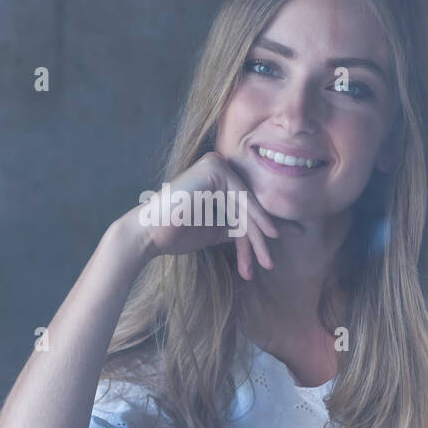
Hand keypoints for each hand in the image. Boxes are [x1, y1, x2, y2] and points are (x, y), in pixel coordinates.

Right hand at [125, 151, 302, 279]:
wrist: (149, 234)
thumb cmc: (177, 233)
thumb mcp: (216, 230)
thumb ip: (240, 227)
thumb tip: (274, 232)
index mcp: (216, 178)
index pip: (245, 207)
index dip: (261, 231)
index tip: (279, 250)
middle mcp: (217, 166)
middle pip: (248, 207)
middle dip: (260, 239)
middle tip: (271, 264)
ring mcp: (216, 164)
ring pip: (247, 206)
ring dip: (258, 237)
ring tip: (268, 262)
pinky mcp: (215, 168)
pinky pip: (242, 199)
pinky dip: (255, 219)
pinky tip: (268, 236)